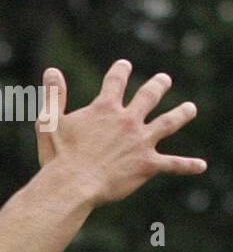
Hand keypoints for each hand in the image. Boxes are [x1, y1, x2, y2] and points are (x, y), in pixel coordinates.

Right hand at [38, 59, 204, 205]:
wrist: (73, 186)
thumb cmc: (58, 157)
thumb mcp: (50, 123)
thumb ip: (54, 96)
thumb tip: (51, 71)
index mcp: (106, 108)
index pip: (116, 80)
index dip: (120, 71)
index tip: (124, 66)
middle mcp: (128, 120)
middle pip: (149, 95)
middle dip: (158, 85)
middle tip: (163, 80)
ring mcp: (140, 142)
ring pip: (168, 123)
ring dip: (181, 114)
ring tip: (190, 109)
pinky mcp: (146, 165)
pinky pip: (172, 165)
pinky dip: (187, 166)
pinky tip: (201, 166)